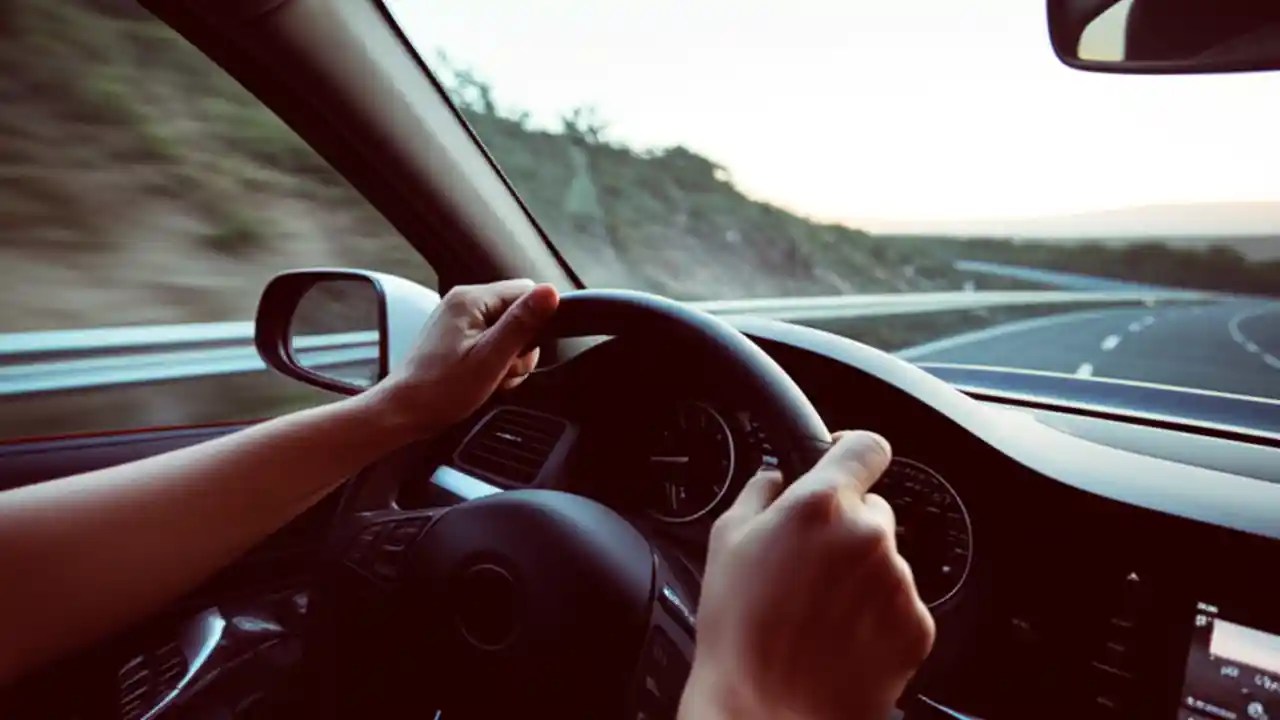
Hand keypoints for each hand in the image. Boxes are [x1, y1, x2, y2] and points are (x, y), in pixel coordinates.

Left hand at [367, 279, 559, 435]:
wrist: (405, 412)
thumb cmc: (441, 389)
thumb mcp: (490, 358)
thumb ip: (521, 323)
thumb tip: (550, 292)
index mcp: (471, 299)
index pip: (527, 292)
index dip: (534, 324)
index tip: (518, 351)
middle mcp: (463, 302)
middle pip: (518, 313)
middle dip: (520, 347)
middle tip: (501, 369)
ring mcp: (459, 319)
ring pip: (507, 331)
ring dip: (508, 358)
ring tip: (489, 377)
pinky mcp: (457, 337)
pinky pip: (491, 342)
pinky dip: (494, 362)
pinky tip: (482, 378)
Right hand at [679, 431, 934, 719]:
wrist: (768, 712)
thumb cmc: (738, 633)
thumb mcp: (726, 542)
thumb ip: (760, 492)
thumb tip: (777, 477)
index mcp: (821, 506)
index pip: (866, 447)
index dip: (852, 455)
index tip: (843, 466)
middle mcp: (869, 536)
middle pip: (873, 510)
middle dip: (845, 530)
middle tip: (807, 567)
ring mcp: (898, 582)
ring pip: (886, 560)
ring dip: (860, 576)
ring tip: (818, 613)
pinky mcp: (916, 625)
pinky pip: (901, 603)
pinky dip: (876, 615)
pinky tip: (839, 637)